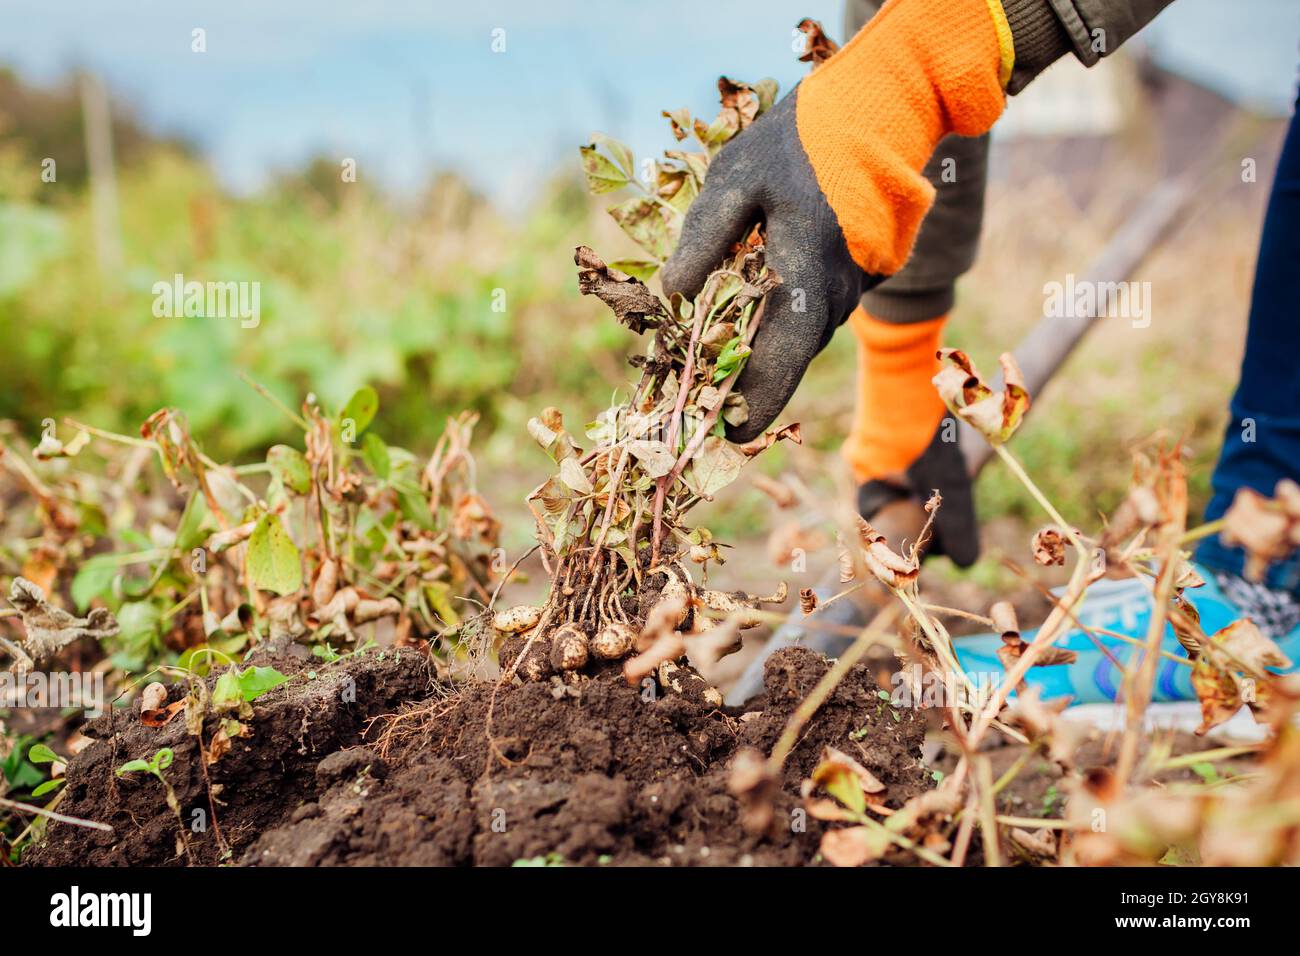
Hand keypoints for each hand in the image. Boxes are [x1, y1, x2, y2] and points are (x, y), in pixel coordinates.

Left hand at [663, 0, 1008, 441]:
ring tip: (708, 374)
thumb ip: (704, 238)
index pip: (779, 367)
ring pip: (794, 342)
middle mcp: (834, 301)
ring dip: (756, 359)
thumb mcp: (738, 178)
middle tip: (697, 411)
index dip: (752, 407)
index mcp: (807, 283)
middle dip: (743, 391)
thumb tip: (670, 295)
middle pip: (784, 365)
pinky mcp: (848, 281)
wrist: (879, 113)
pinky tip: (738, 326)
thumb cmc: (801, 143)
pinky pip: (806, 319)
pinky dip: (774, 330)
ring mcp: (847, 293)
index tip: (725, 438)